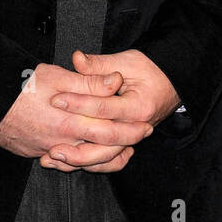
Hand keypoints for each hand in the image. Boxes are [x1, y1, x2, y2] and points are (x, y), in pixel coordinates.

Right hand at [0, 62, 152, 163]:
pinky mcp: (36, 152)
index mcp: (70, 122)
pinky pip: (65, 162)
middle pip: (102, 150)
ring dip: (107, 157)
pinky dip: (82, 161)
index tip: (146, 125)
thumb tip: (116, 82)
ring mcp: (48, 150)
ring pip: (85, 161)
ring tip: (123, 151)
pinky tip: (87, 154)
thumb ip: (89, 82)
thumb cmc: (19, 86)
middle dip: (125, 144)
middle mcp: (61, 142)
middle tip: (141, 136)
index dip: (131, 129)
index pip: (110, 131)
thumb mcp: (56, 76)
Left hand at [39, 47, 180, 171]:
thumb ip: (100, 64)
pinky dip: (87, 163)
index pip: (103, 108)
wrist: (171, 83)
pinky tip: (66, 163)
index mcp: (138, 106)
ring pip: (104, 157)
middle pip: (104, 141)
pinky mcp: (125, 142)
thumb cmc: (150, 70)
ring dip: (78, 160)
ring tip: (53, 157)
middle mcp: (136, 127)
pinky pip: (106, 159)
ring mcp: (132, 138)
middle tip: (50, 140)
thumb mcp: (127, 61)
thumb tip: (77, 59)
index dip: (78, 103)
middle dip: (75, 142)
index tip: (56, 99)